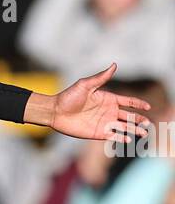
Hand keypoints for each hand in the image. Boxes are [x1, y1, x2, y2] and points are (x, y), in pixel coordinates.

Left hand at [25, 64, 150, 141]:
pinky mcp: (98, 133)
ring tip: (143, 133)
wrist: (55, 112)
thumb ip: (101, 77)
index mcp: (108, 99)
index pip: (128, 101)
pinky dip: (121, 137)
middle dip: (139, 119)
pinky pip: (113, 136)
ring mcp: (104, 122)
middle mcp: (108, 111)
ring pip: (124, 127)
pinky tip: (127, 139)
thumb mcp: (86, 85)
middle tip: (148, 123)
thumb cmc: (69, 96)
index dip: (138, 104)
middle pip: (129, 116)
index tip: (148, 107)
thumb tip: (114, 65)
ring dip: (134, 130)